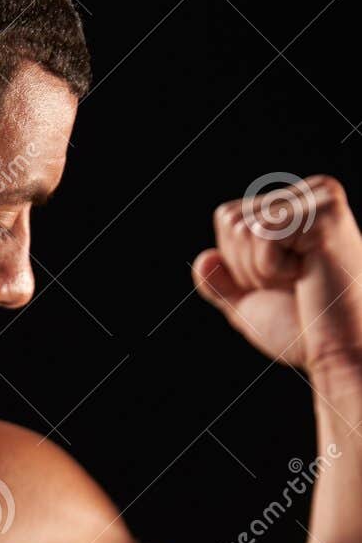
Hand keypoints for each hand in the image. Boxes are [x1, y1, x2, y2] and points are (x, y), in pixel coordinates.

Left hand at [192, 175, 361, 374]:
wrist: (340, 351)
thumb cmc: (303, 330)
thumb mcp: (249, 304)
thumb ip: (222, 282)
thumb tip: (202, 259)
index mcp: (296, 205)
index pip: (228, 220)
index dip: (239, 264)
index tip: (281, 282)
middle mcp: (311, 191)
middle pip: (231, 221)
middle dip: (248, 268)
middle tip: (293, 285)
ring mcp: (321, 197)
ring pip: (244, 228)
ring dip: (262, 271)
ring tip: (304, 280)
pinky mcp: (325, 211)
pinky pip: (262, 234)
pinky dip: (274, 268)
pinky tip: (309, 275)